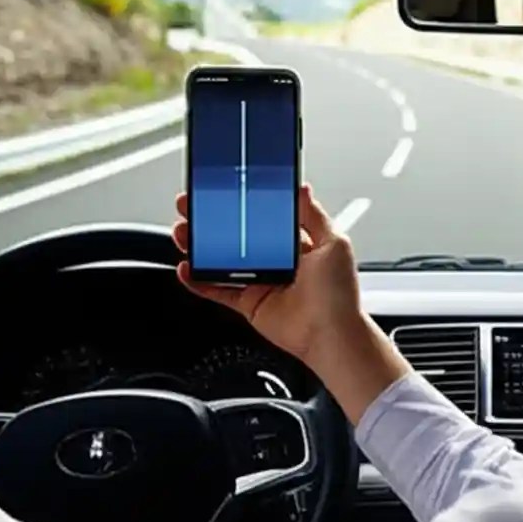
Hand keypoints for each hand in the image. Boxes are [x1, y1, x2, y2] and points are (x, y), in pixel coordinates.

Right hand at [172, 185, 409, 421]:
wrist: (330, 334)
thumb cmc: (338, 293)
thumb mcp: (333, 243)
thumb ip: (313, 216)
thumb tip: (301, 188)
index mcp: (296, 243)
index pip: (263, 217)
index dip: (242, 203)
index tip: (222, 189)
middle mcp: (276, 261)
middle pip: (236, 236)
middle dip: (212, 221)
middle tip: (192, 207)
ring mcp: (260, 282)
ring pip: (221, 261)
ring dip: (200, 247)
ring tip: (183, 233)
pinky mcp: (249, 303)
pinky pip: (217, 290)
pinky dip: (198, 281)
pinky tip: (185, 268)